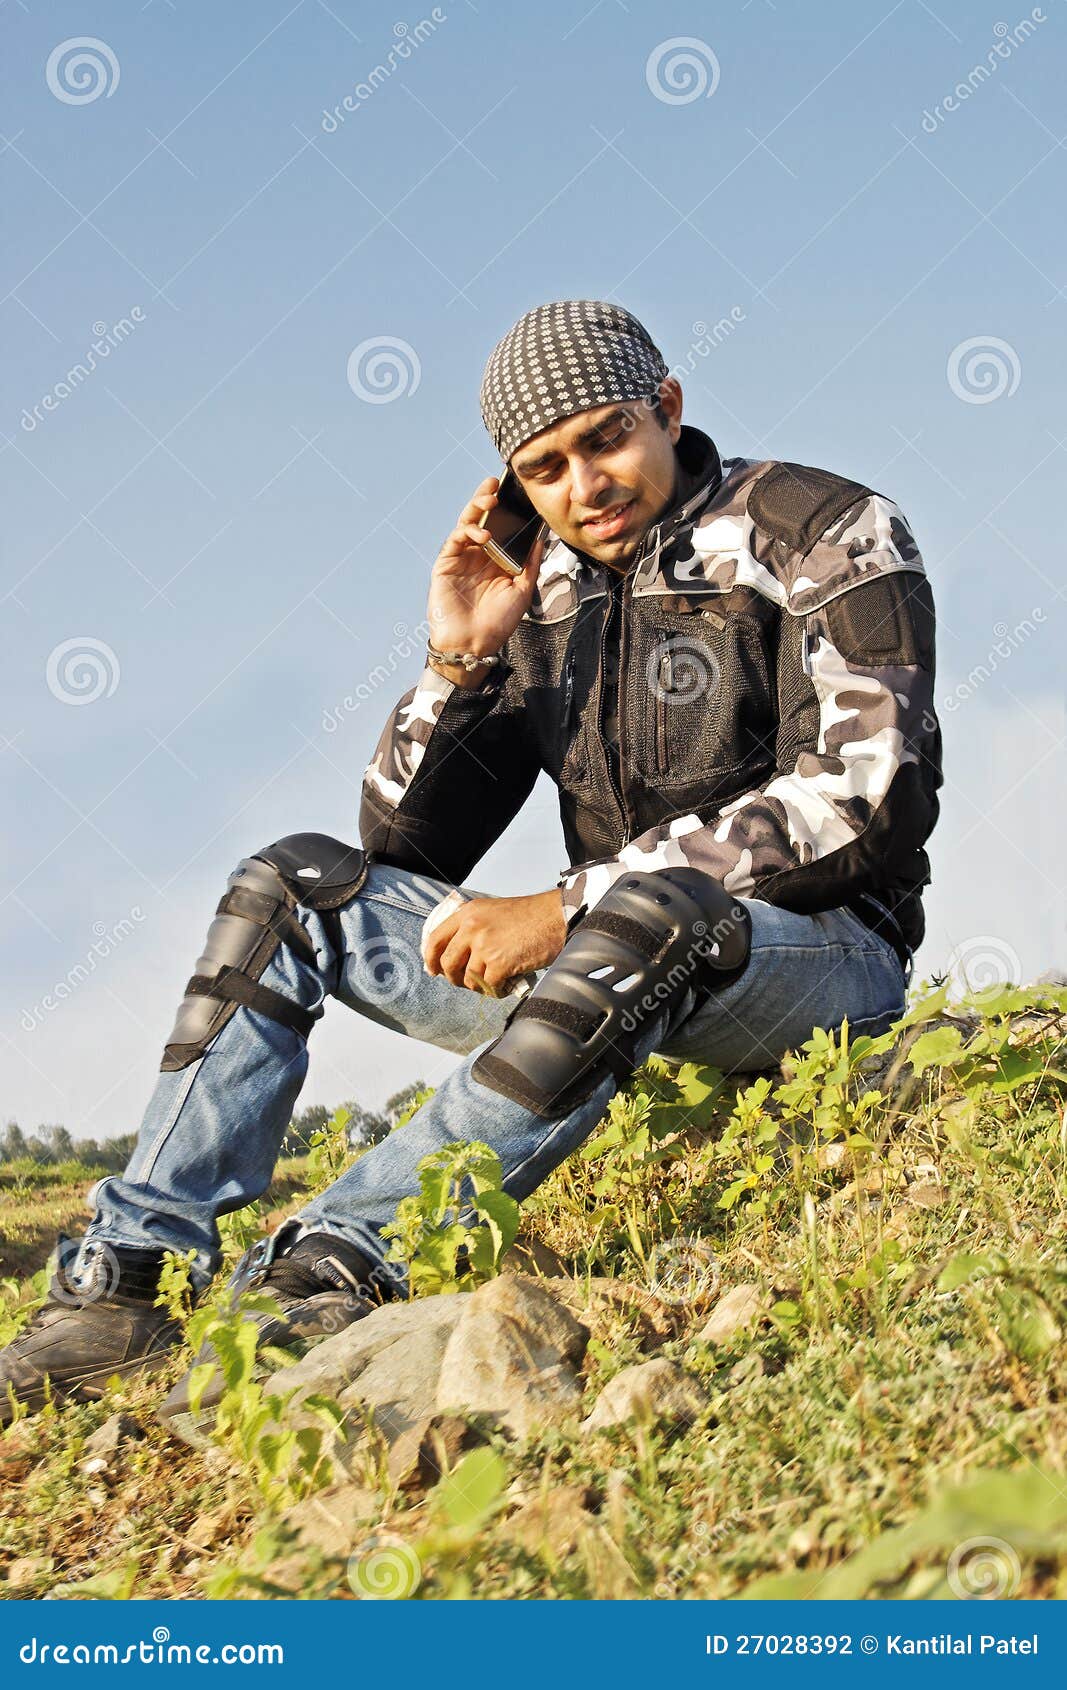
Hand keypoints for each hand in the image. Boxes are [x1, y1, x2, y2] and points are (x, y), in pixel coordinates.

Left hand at [424, 889, 567, 993]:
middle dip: (453, 978)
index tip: (434, 970)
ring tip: (494, 981)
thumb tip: (458, 955)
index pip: (435, 938)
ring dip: (479, 985)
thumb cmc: (531, 916)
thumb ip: (473, 928)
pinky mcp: (499, 963)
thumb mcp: (493, 912)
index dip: (431, 958)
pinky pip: (488, 987)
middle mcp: (472, 928)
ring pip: (467, 978)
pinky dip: (496, 990)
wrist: (556, 917)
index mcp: (468, 913)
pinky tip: (506, 985)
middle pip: (447, 962)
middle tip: (465, 982)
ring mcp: (484, 946)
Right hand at [426, 477, 545, 660]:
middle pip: (481, 518)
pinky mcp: (445, 564)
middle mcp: (477, 555)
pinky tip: (482, 535)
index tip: (515, 492)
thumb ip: (530, 564)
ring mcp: (460, 558)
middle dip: (486, 498)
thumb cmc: (498, 622)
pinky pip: (455, 540)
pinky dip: (468, 532)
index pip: (500, 527)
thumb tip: (542, 539)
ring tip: (490, 499)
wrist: (474, 644)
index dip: (505, 509)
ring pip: (466, 523)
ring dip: (476, 507)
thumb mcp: (523, 590)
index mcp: (496, 560)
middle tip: (495, 482)